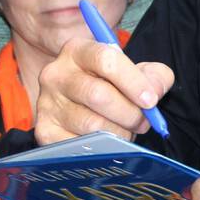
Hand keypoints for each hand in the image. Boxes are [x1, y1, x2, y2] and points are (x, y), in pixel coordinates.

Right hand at [35, 36, 174, 143]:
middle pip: (99, 95)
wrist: (84, 106)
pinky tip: (107, 142)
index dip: (133, 82)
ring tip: (125, 130)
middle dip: (130, 113)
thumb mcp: (137, 73)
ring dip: (119, 133)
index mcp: (78, 51)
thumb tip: (154, 93)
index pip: (106, 60)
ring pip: (92, 125)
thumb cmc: (114, 87)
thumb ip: (155, 77)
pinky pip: (79, 146)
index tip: (150, 100)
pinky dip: (101, 149)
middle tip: (143, 122)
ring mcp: (46, 103)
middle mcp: (56, 74)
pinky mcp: (45, 130)